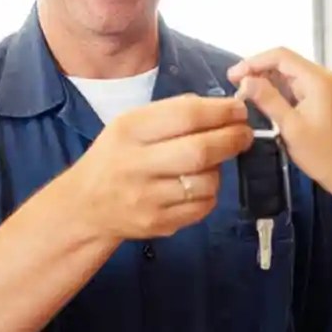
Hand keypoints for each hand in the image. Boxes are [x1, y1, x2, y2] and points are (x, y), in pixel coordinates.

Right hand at [61, 94, 252, 239]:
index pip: (185, 116)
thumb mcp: (130, 125)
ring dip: (220, 169)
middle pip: (200, 151)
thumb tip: (222, 107)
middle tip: (245, 134)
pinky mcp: (157, 224)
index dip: (220, 111)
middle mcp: (135, 164)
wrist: (85, 206)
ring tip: (214, 162)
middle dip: (232, 139)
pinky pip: (202, 207)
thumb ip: (171, 113)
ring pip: (206, 182)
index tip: (239, 109)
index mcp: (129, 131)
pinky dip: (210, 193)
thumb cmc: (116, 156)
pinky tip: (200, 185)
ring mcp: (146, 198)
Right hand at [228, 47, 331, 199]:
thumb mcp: (291, 127)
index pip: (281, 56)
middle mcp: (325, 78)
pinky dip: (282, 92)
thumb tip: (245, 80)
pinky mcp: (328, 100)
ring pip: (292, 76)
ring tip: (246, 95)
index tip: (232, 76)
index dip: (253, 62)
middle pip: (287, 63)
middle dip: (259, 71)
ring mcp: (328, 89)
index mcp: (318, 80)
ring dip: (269, 82)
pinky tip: (266, 102)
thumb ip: (268, 100)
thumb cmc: (324, 155)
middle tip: (236, 87)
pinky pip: (300, 88)